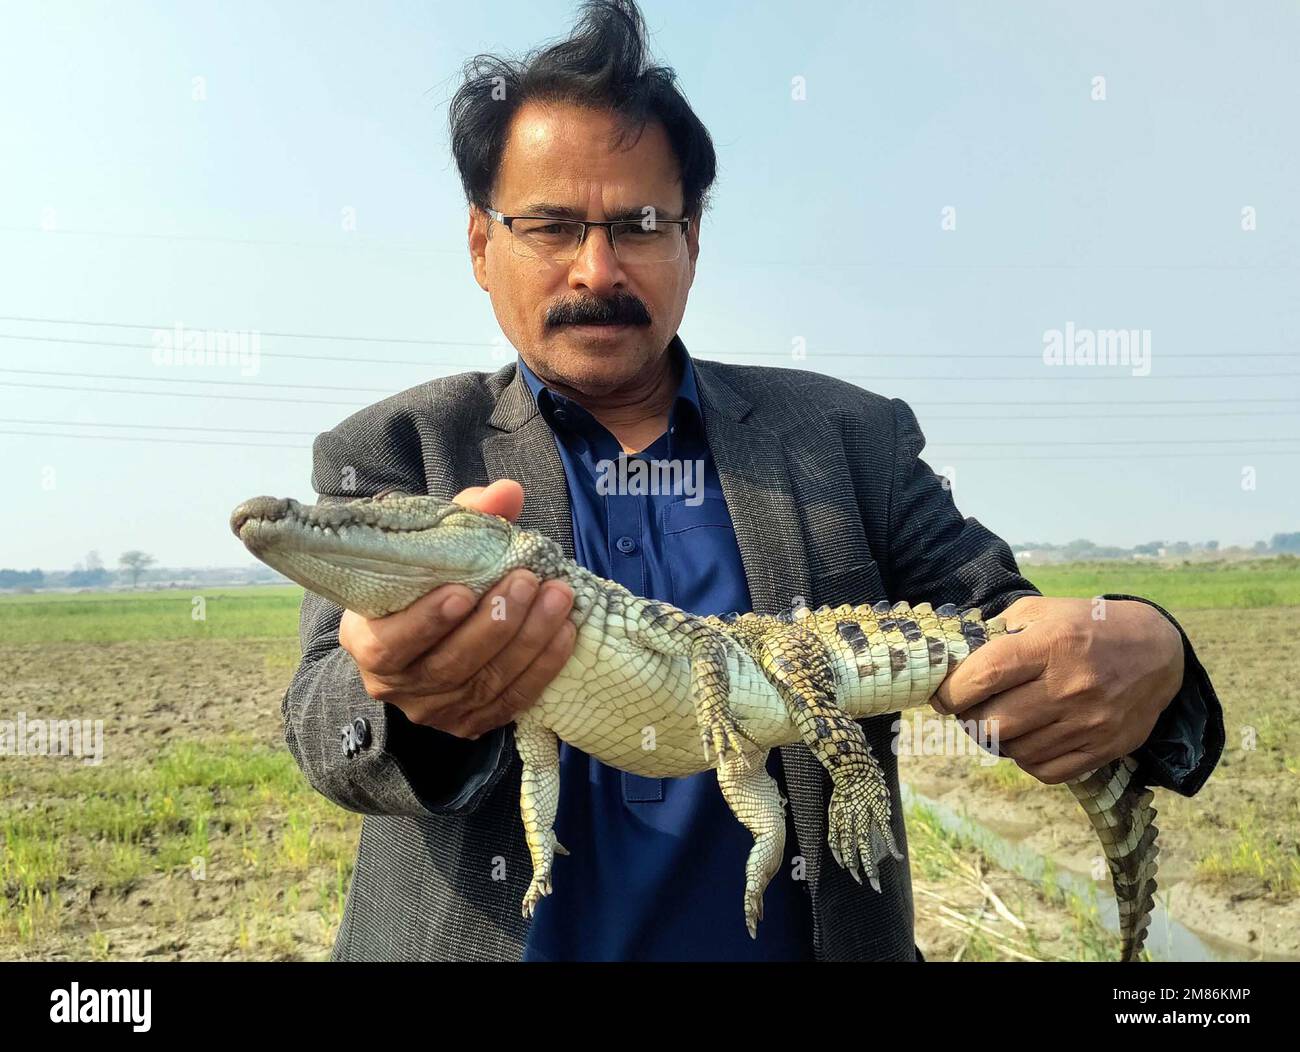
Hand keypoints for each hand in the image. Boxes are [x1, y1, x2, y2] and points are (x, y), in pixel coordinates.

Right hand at [338, 479, 575, 738]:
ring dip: (528, 641)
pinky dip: (542, 668)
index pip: (389, 645)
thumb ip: (466, 515)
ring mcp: (434, 710)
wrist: (426, 623)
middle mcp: (395, 685)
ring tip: (558, 599)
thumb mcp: (432, 542)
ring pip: (484, 685)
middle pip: (448, 666)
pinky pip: (511, 702)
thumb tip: (508, 493)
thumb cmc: (424, 577)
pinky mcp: (470, 723)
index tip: (462, 592)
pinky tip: (565, 633)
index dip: (425, 623)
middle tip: (526, 582)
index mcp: (367, 640)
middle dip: (494, 624)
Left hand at [931, 595, 1183, 782]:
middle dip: (968, 719)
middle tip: (967, 710)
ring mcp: (1088, 723)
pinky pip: (1045, 770)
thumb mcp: (1045, 611)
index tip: (941, 695)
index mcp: (1050, 645)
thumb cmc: (1089, 627)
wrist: (1159, 652)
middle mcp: (1069, 687)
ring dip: (995, 740)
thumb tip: (958, 657)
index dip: (951, 691)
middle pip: (994, 723)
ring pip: (1015, 751)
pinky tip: (1026, 739)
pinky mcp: (1103, 749)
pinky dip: (1025, 759)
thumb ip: (1000, 630)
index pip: (984, 676)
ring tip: (997, 721)